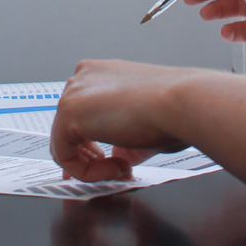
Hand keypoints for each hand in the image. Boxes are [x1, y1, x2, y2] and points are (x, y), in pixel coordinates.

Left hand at [50, 59, 197, 181]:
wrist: (181, 104)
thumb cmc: (175, 107)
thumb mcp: (144, 124)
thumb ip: (123, 141)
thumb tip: (119, 158)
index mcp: (101, 74)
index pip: (82, 115)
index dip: (94, 146)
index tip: (110, 162)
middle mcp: (83, 78)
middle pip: (70, 128)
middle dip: (91, 157)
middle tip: (114, 171)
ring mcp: (73, 93)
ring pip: (64, 143)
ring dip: (91, 166)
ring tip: (120, 171)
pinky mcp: (69, 113)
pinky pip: (64, 155)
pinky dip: (86, 171)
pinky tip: (114, 169)